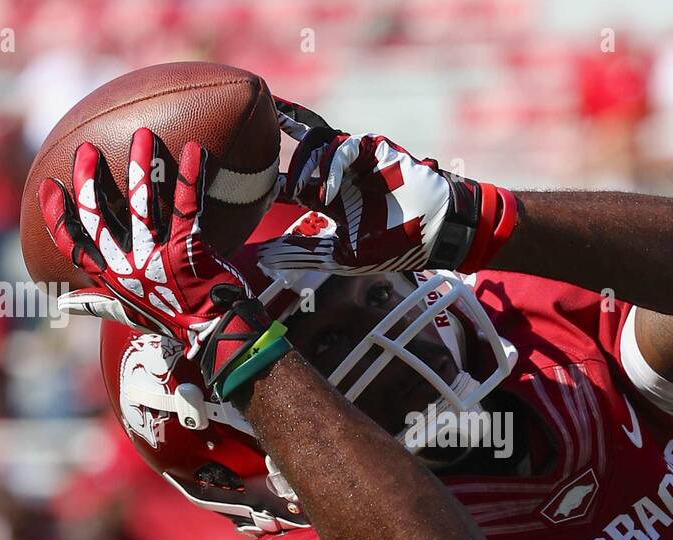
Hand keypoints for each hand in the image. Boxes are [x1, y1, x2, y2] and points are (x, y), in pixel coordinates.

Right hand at [38, 130, 289, 397]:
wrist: (214, 335)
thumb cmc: (174, 321)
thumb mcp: (128, 313)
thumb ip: (97, 302)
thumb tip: (63, 303)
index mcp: (111, 278)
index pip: (73, 245)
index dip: (57, 216)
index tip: (49, 187)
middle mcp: (128, 267)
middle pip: (99, 218)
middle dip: (89, 181)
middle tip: (87, 150)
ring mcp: (157, 257)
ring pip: (142, 204)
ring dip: (141, 166)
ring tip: (143, 136)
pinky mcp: (188, 250)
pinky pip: (187, 207)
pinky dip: (191, 177)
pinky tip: (194, 151)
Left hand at [256, 98, 518, 275]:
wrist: (439, 231)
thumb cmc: (397, 245)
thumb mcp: (343, 257)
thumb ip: (303, 254)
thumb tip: (261, 260)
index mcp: (329, 196)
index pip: (288, 180)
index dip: (264, 173)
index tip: (233, 167)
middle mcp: (339, 173)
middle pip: (299, 157)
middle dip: (287, 168)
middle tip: (281, 184)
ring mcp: (357, 159)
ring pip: (317, 148)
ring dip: (310, 172)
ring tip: (315, 196)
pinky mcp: (375, 148)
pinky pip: (342, 147)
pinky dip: (331, 168)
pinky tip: (329, 190)